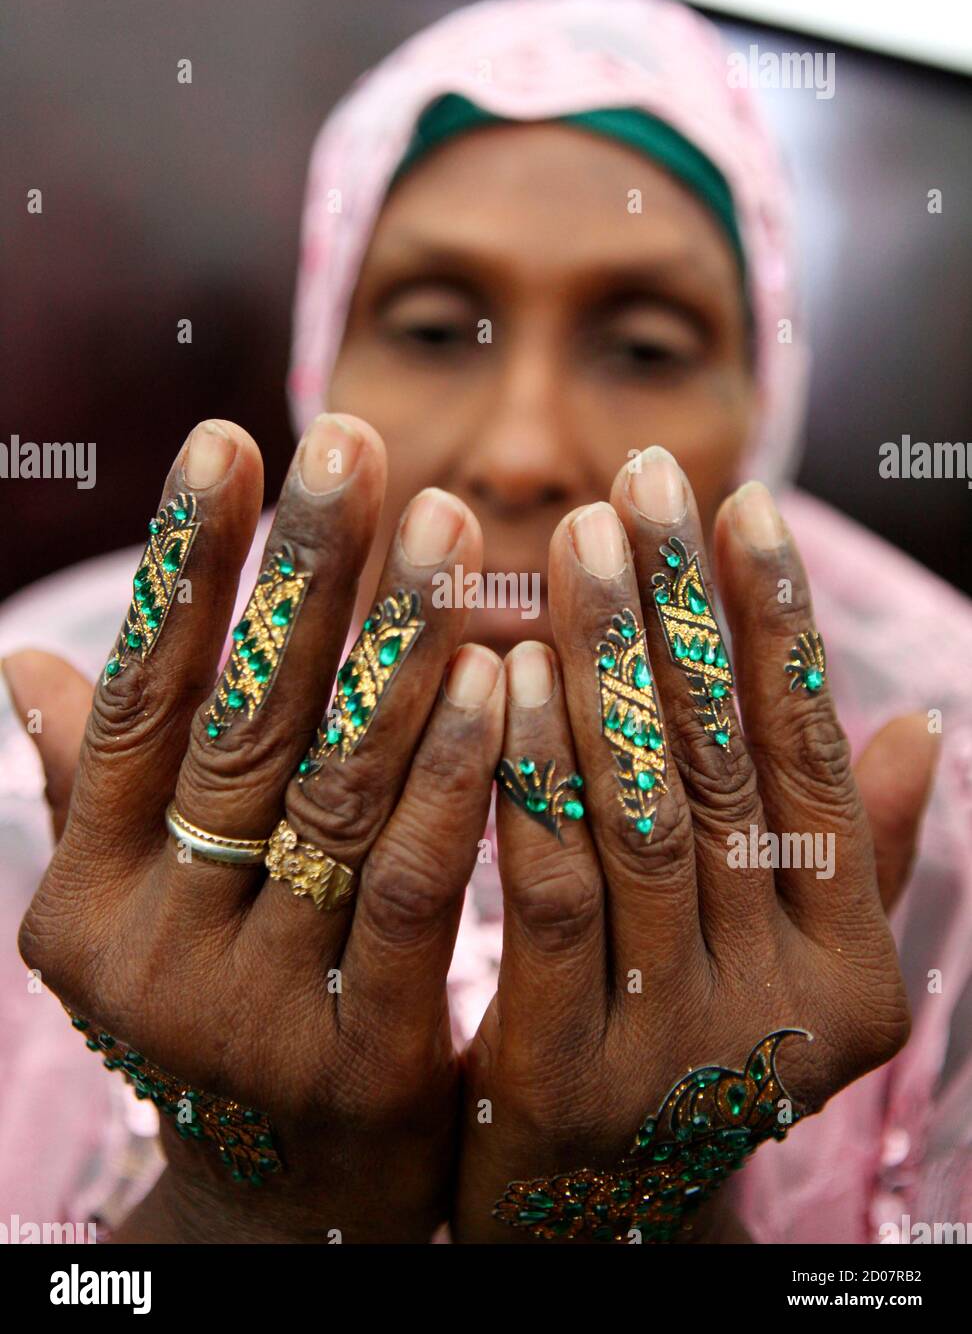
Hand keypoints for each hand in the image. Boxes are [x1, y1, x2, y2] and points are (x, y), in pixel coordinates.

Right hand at [17, 415, 504, 1243]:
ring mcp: (248, 1010)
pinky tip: (501, 674)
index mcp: (87, 895)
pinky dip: (457, 778)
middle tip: (354, 439)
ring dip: (391, 646)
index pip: (140, 699)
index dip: (185, 565)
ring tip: (442, 520)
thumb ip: (94, 791)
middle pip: (236, 726)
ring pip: (332, 794)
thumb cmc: (224, 1015)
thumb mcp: (141, 914)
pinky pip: (416, 892)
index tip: (231, 438)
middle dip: (300, 574)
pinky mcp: (361, 1060)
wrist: (291, 1210)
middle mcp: (150, 947)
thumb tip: (21, 666)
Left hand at [453, 449, 936, 1242]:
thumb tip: (917, 724)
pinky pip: (542, 890)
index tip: (742, 504)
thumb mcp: (783, 966)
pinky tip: (500, 672)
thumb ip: (848, 858)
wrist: (586, 1218)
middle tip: (639, 483)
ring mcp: (676, 1044)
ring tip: (576, 545)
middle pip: (726, 769)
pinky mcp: (564, 1073)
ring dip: (609, 668)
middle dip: (682, 613)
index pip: (811, 763)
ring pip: (642, 816)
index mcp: (848, 963)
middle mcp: (782, 1004)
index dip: (779, 626)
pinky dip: (527, 776)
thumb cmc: (676, 1047)